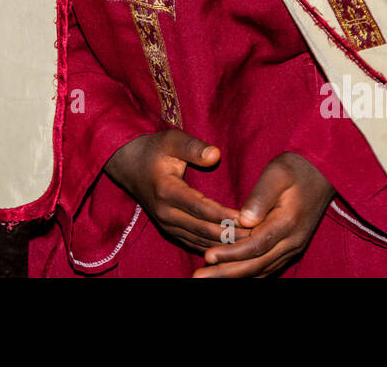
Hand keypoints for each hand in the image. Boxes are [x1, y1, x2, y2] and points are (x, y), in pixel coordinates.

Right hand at [103, 129, 243, 252]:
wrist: (127, 165)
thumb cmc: (153, 149)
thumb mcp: (171, 140)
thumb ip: (193, 147)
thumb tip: (215, 155)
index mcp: (167, 191)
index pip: (202, 209)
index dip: (226, 216)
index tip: (249, 218)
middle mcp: (166, 213)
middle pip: (204, 230)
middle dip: (232, 235)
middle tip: (260, 234)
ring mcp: (167, 225)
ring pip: (201, 242)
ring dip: (226, 245)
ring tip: (253, 242)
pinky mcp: (170, 231)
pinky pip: (195, 244)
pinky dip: (216, 247)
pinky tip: (235, 247)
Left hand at [193, 152, 333, 277]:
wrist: (324, 172)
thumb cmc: (296, 167)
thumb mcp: (278, 173)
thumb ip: (261, 196)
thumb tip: (243, 219)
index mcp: (287, 223)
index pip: (254, 246)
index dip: (230, 253)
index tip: (207, 257)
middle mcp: (292, 241)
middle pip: (256, 265)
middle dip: (226, 273)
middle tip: (198, 277)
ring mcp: (292, 247)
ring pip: (261, 270)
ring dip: (234, 276)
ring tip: (207, 278)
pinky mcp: (290, 247)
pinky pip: (267, 267)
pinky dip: (248, 273)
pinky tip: (229, 275)